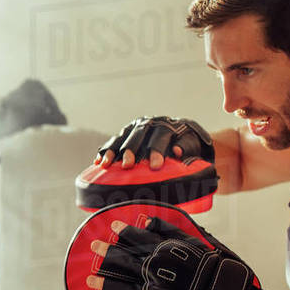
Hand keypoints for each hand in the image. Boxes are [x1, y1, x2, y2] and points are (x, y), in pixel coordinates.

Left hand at [85, 212, 289, 289]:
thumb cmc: (218, 269)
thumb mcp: (196, 243)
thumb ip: (168, 230)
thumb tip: (145, 218)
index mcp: (164, 253)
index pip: (137, 239)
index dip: (123, 231)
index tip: (111, 226)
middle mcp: (155, 273)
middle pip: (123, 261)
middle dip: (106, 254)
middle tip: (93, 248)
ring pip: (122, 288)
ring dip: (104, 285)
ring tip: (90, 282)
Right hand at [95, 116, 213, 169]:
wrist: (180, 135)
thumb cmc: (188, 147)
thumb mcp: (192, 148)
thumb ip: (186, 149)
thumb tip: (176, 151)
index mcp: (168, 125)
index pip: (161, 137)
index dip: (157, 151)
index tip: (155, 167)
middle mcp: (150, 123)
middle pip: (138, 135)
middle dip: (131, 150)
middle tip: (127, 166)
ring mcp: (136, 126)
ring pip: (122, 137)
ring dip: (113, 151)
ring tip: (105, 165)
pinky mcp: (125, 132)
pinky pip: (113, 141)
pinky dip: (105, 150)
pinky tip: (98, 162)